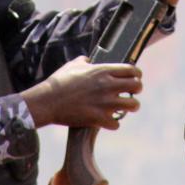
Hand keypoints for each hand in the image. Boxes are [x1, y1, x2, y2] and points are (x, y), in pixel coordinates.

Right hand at [20, 56, 141, 129]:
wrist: (47, 101)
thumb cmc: (59, 82)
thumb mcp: (72, 65)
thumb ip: (84, 61)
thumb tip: (89, 60)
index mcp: (103, 71)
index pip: (131, 70)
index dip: (136, 74)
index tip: (136, 78)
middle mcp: (107, 85)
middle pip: (137, 86)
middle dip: (136, 90)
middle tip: (131, 93)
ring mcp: (104, 103)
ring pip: (133, 105)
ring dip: (130, 107)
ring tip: (125, 108)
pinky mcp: (98, 119)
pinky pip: (117, 123)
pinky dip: (113, 123)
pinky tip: (108, 121)